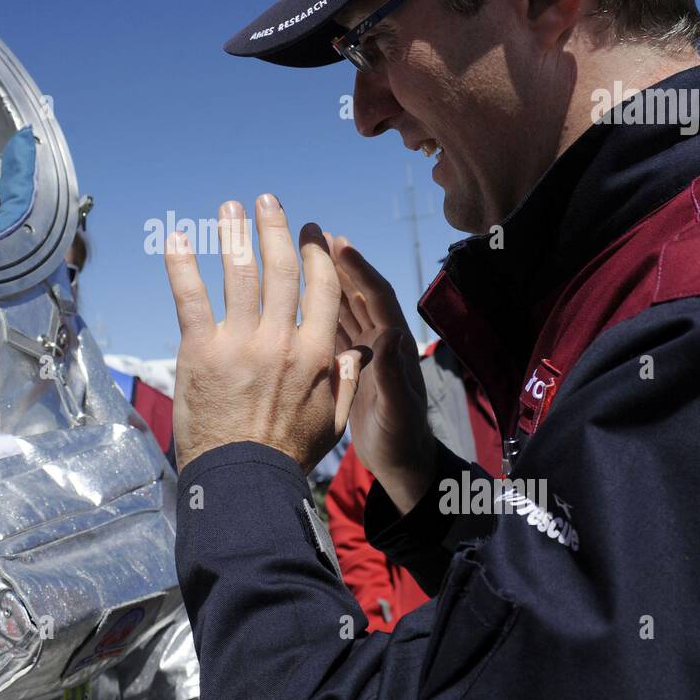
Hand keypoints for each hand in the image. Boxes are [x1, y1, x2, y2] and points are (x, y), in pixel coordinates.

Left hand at [163, 195, 368, 473]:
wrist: (243, 479)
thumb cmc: (288, 454)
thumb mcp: (334, 420)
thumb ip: (347, 381)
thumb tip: (356, 351)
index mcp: (316, 351)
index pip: (322, 286)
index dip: (317, 252)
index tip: (311, 231)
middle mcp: (281, 338)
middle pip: (281, 268)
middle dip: (274, 228)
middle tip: (266, 202)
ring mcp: (240, 342)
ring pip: (240, 273)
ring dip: (234, 234)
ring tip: (229, 208)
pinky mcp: (200, 350)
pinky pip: (190, 297)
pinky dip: (181, 264)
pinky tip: (175, 238)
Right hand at [326, 233, 436, 514]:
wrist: (402, 465)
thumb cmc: (402, 440)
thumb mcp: (397, 411)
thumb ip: (392, 375)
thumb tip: (390, 335)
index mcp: (395, 346)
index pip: (378, 296)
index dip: (359, 269)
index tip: (338, 242)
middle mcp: (382, 342)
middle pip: (360, 292)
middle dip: (340, 263)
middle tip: (316, 234)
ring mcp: (367, 352)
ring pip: (345, 307)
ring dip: (327, 280)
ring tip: (304, 254)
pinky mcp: (353, 365)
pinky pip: (334, 328)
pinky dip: (318, 309)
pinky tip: (297, 297)